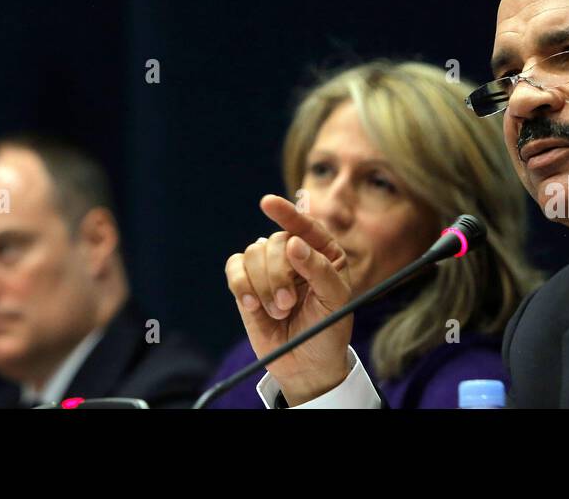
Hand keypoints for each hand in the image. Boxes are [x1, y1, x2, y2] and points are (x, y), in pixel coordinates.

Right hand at [224, 194, 352, 404]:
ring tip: (278, 312)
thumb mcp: (334, 300)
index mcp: (322, 251)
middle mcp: (294, 253)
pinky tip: (252, 305)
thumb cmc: (327, 330)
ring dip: (263, 286)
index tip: (267, 203)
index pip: (303, 224)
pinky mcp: (246, 282)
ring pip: (253, 253)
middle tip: (287, 304)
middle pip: (274, 242)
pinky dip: (241, 285)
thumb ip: (319, 270)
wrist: (306, 365)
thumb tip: (294, 243)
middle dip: (278, 274)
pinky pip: (234, 267)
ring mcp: (268, 267)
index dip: (286, 211)